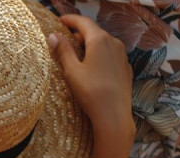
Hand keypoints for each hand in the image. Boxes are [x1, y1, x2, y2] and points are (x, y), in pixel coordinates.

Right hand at [47, 14, 133, 157]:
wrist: (114, 115)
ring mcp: (122, 55)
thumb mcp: (72, 71)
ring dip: (90, 44)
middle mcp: (114, 43)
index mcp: (99, 40)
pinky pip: (110, 55)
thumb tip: (54, 36)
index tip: (59, 20)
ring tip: (78, 53)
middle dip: (79, 33)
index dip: (70, 20)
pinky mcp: (126, 68)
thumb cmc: (91, 92)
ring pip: (103, 43)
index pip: (83, 22)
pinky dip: (100, 55)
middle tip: (65, 39)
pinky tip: (93, 67)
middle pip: (94, 32)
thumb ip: (63, 50)